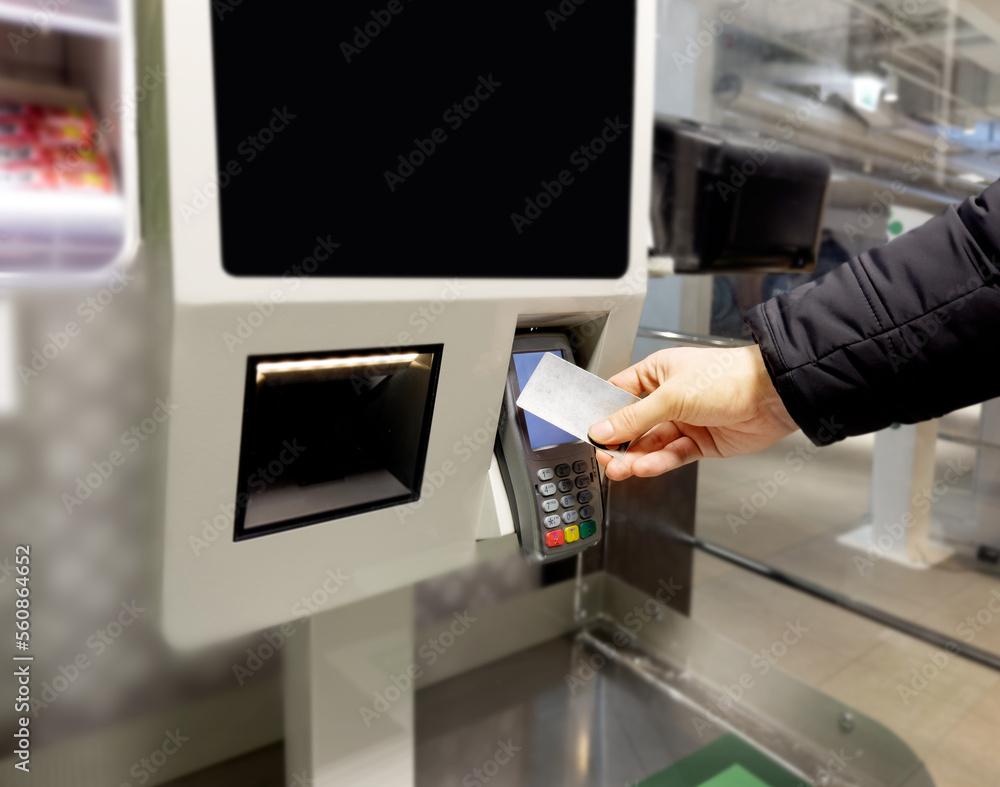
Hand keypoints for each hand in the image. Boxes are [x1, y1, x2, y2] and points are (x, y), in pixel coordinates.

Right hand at [589, 345, 797, 479]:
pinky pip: (672, 455)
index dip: (603, 413)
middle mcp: (670, 397)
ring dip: (635, 457)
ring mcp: (685, 421)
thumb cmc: (728, 377)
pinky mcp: (700, 443)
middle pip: (634, 424)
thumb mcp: (671, 395)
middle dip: (618, 442)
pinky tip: (645, 467)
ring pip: (651, 444)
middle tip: (605, 457)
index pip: (619, 393)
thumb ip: (634, 417)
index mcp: (658, 372)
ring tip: (621, 469)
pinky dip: (658, 462)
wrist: (772, 396)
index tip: (589, 430)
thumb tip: (603, 430)